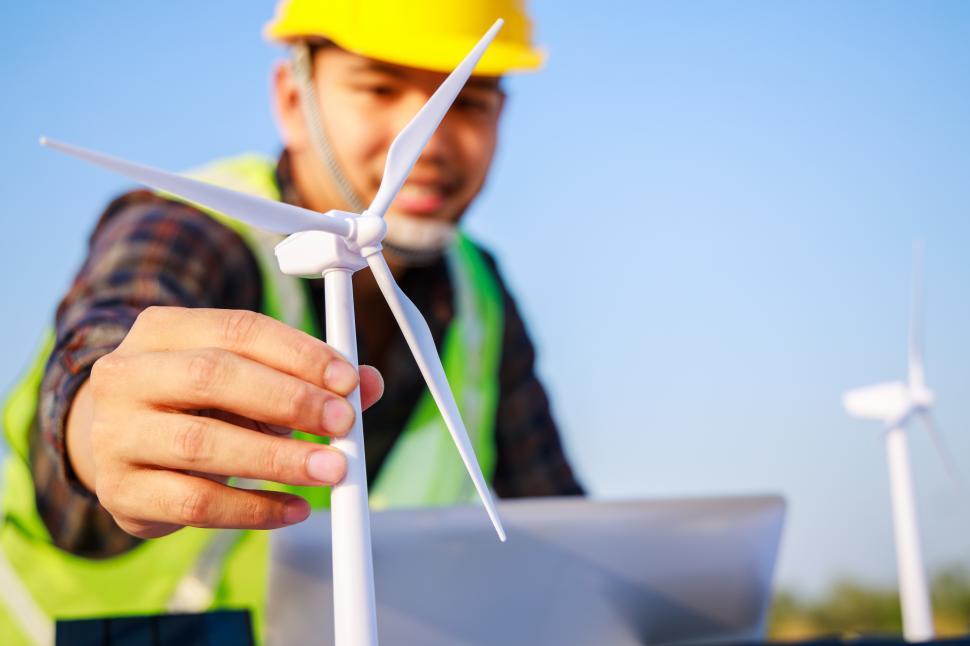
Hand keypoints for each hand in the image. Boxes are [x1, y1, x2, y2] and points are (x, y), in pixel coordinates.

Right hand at [66, 307, 383, 538]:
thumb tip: (368, 384)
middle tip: (343, 424)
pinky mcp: (121, 491)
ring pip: (202, 443)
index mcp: (162, 329)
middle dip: (289, 400)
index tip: (347, 379)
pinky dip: (253, 508)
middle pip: (213, 377)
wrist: (111, 441)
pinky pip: (195, 503)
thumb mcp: (246, 377)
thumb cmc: (192, 403)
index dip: (298, 353)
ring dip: (278, 459)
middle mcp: (128, 375)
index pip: (238, 329)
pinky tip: (294, 508)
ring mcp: (116, 434)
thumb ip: (308, 378)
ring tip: (330, 469)